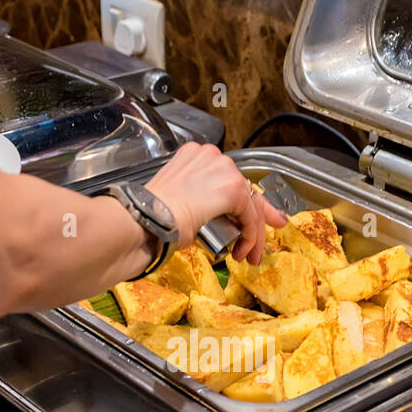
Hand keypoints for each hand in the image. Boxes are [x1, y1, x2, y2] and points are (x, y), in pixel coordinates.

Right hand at [145, 143, 286, 264]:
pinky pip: (250, 215)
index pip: (229, 176)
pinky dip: (250, 236)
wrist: (146, 221)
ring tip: (248, 255)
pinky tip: (242, 250)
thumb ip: (198, 199)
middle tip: (265, 236)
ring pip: (251, 203)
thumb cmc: (151, 217)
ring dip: (253, 233)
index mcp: (196, 155)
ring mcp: (223, 170)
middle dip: (260, 215)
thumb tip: (212, 216)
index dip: (246, 197)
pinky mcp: (233, 188)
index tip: (259, 213)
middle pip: (245, 187)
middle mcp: (212, 156)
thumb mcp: (176, 200)